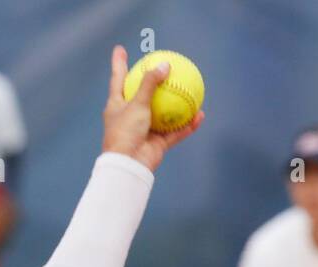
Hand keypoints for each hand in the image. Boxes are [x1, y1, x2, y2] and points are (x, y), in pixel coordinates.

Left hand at [102, 45, 202, 172]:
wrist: (128, 165)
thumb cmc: (125, 132)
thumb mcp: (136, 104)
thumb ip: (150, 84)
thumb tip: (165, 65)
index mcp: (117, 106)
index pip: (118, 79)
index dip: (119, 64)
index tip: (120, 49)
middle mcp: (130, 116)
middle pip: (142, 94)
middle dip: (151, 82)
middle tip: (162, 66)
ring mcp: (144, 130)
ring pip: (163, 114)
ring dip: (176, 104)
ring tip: (190, 90)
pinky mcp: (156, 143)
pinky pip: (175, 131)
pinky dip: (187, 124)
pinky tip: (200, 115)